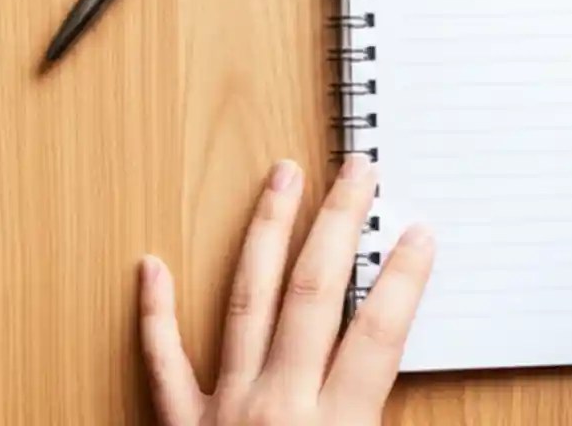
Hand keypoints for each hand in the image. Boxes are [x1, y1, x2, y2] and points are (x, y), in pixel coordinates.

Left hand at [138, 156, 433, 425]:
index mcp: (336, 425)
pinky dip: (156, 313)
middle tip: (355, 172)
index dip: (403, 279)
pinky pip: (164, 363)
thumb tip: (394, 367)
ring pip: (248, 302)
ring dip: (267, 234)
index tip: (418, 234)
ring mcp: (226, 409)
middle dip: (338, 224)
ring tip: (282, 182)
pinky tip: (152, 266)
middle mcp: (279, 405)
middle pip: (314, 294)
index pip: (378, 334)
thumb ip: (378, 415)